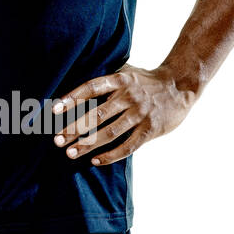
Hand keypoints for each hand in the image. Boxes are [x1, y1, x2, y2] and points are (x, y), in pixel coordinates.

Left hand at [50, 63, 197, 164]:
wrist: (180, 86)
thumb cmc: (145, 81)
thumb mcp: (125, 73)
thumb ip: (104, 81)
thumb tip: (74, 90)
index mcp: (119, 80)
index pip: (90, 88)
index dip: (71, 99)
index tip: (53, 110)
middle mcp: (128, 96)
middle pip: (96, 115)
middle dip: (74, 128)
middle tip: (57, 141)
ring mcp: (140, 113)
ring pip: (109, 133)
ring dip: (88, 144)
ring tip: (70, 153)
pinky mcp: (150, 129)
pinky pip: (128, 146)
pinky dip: (111, 155)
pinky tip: (95, 160)